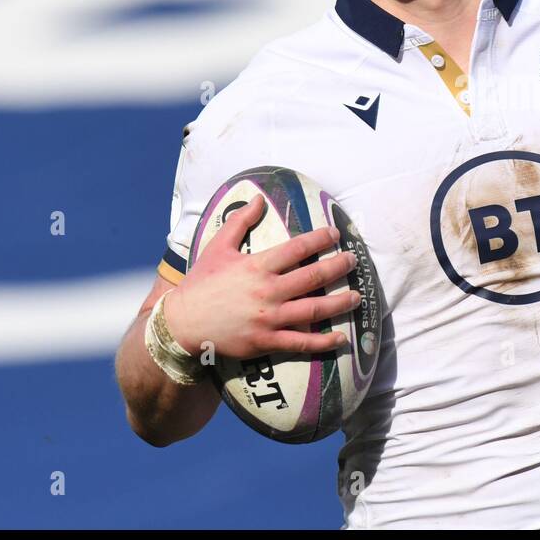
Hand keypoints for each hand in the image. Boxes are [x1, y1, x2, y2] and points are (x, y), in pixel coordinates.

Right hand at [164, 197, 360, 359]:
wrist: (182, 324)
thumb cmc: (201, 283)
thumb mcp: (217, 247)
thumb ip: (240, 221)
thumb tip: (258, 197)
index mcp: (257, 266)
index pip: (297, 248)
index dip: (320, 239)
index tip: (335, 234)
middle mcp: (267, 291)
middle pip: (313, 277)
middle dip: (338, 267)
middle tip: (353, 261)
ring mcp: (269, 318)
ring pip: (314, 309)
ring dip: (340, 303)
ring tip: (357, 296)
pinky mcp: (267, 341)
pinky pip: (301, 341)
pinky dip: (323, 341)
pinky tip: (341, 338)